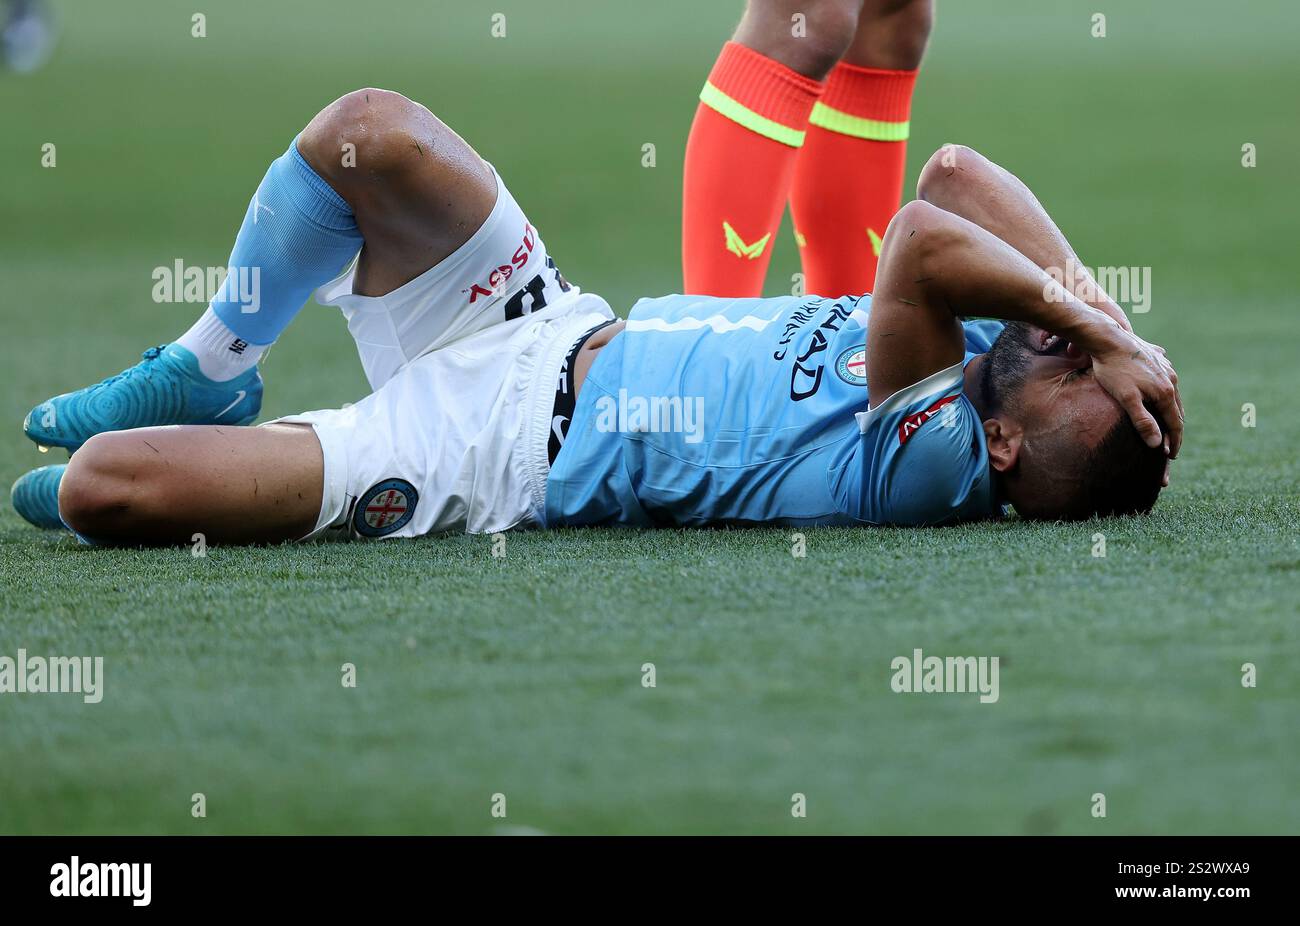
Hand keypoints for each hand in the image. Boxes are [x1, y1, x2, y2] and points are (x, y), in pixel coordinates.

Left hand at [1091, 331, 1182, 457]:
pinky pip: (1165, 380)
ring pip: (1172, 394)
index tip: (1171, 456)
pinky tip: (1160, 395)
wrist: (1108, 338)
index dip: (1173, 441)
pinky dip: (1164, 393)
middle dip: (1174, 429)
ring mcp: (1166, 368)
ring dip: (1170, 411)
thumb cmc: (1113, 370)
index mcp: (1165, 392)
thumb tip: (1156, 444)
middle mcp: (1171, 379)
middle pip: (1176, 410)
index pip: (1174, 423)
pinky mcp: (1158, 359)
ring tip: (1166, 423)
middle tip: (1170, 445)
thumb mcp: (1126, 398)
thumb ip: (1142, 421)